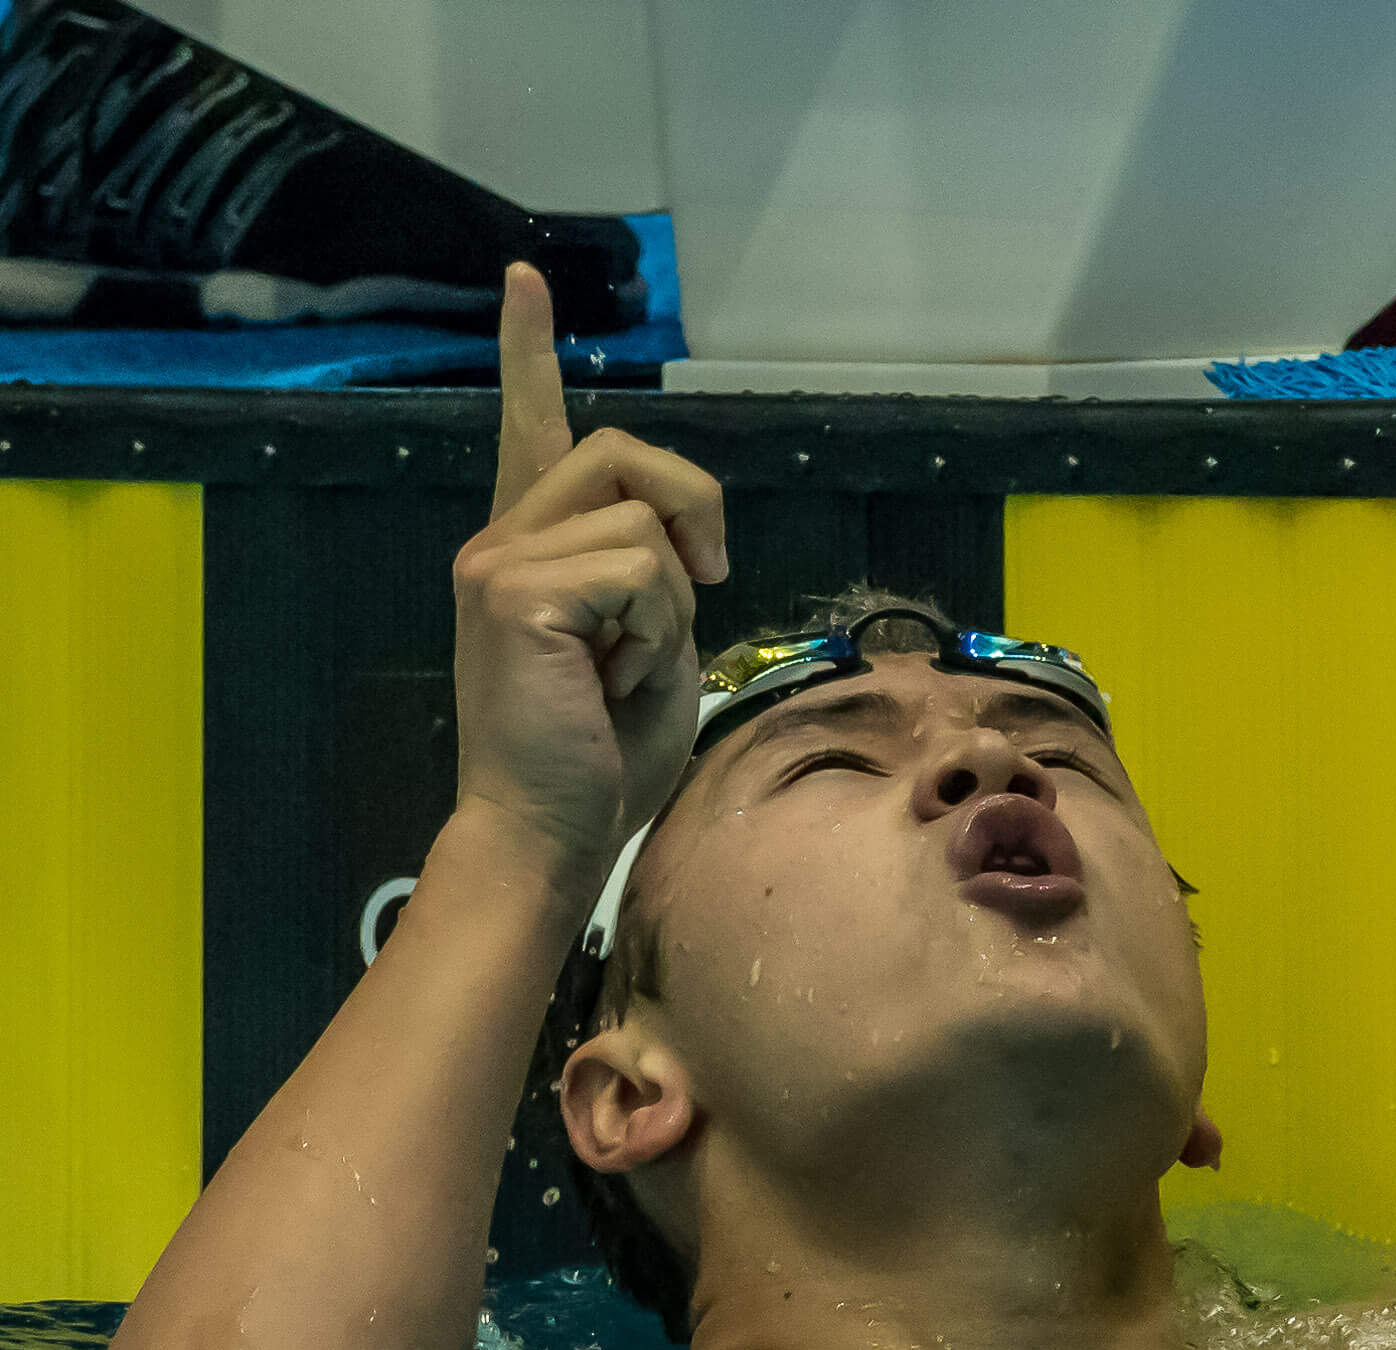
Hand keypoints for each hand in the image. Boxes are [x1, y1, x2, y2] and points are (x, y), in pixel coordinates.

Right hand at [450, 264, 723, 873]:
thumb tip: (680, 540)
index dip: (530, 351)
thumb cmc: (601, 759)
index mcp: (533, 550)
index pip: (532, 429)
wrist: (549, 834)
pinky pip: (639, 569)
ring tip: (625, 669)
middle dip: (697, 513)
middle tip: (706, 582)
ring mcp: (498, 560)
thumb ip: (655, 574)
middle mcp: (502, 539)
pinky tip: (612, 680)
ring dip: (672, 605)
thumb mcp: (652, 646)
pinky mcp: (513, 589)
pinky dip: (656, 631)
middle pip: (628, 451)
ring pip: (645, 522)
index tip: (525, 279)